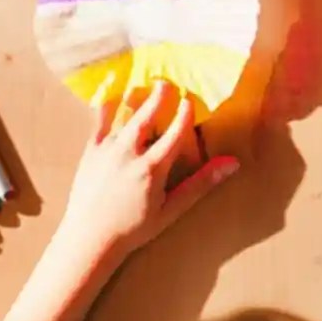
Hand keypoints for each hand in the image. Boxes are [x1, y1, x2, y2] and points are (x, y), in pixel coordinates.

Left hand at [59, 81, 238, 258]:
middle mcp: (130, 152)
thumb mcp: (172, 209)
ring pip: (125, 114)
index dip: (185, 113)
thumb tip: (232, 164)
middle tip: (168, 81)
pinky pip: (99, 119)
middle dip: (160, 96)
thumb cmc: (134, 228)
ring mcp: (107, 149)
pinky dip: (106, 102)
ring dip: (137, 97)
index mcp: (153, 167)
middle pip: (148, 115)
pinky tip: (110, 88)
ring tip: (145, 83)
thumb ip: (201, 184)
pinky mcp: (90, 150)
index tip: (190, 100)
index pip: (175, 132)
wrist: (89, 239)